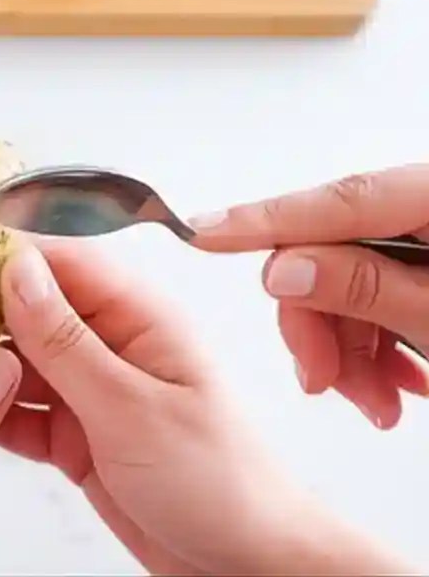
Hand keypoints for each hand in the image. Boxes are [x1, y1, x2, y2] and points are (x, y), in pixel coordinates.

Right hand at [0, 239, 411, 574]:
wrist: (246, 566)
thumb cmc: (218, 482)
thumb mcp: (131, 408)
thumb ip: (66, 342)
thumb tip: (17, 269)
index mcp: (139, 318)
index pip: (59, 260)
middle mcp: (110, 344)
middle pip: (25, 306)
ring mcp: (89, 390)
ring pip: (13, 359)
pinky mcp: (74, 435)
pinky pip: (16, 410)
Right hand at [188, 165, 428, 428]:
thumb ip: (365, 286)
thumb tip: (286, 270)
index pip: (332, 204)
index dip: (259, 222)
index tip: (199, 233)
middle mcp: (427, 210)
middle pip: (335, 254)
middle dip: (322, 325)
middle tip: (326, 378)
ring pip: (353, 287)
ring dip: (351, 350)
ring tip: (378, 401)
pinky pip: (384, 301)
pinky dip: (380, 347)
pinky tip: (397, 384)